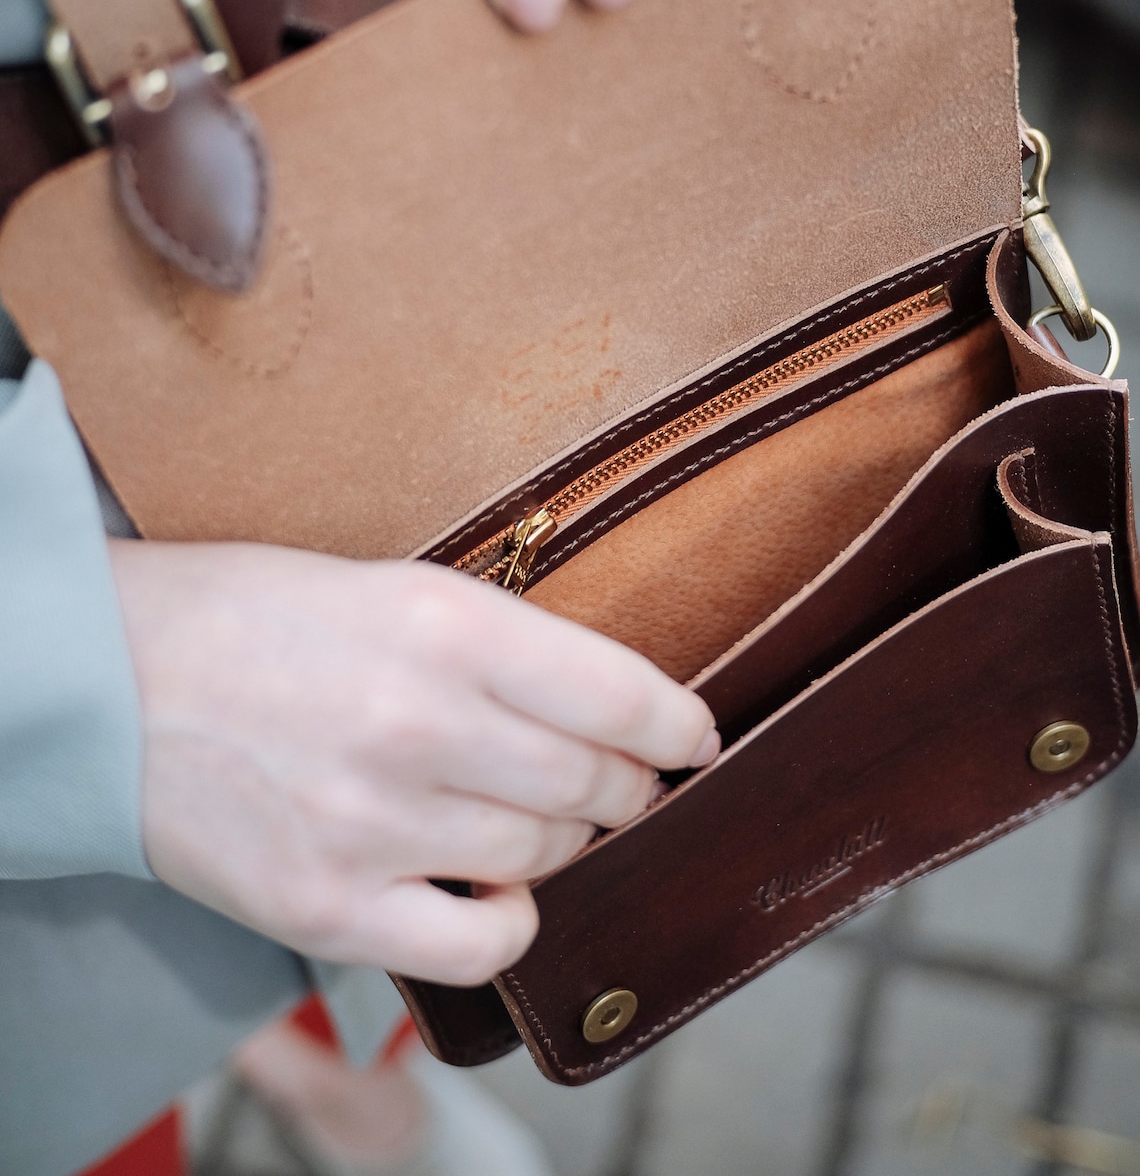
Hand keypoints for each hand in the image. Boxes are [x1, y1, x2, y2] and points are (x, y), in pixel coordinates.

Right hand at [110, 540, 716, 983]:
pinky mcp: (328, 905)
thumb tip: (603, 705)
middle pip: (592, 782)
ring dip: (565, 840)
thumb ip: (498, 642)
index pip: (618, 691)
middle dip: (624, 784)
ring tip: (544, 817)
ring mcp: (375, 822)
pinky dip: (509, 919)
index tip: (694, 738)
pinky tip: (494, 888)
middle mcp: (422, 723)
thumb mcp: (389, 585)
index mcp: (444, 624)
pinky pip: (477, 940)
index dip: (676, 724)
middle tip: (618, 779)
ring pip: (546, 854)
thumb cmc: (250, 617)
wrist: (110, 681)